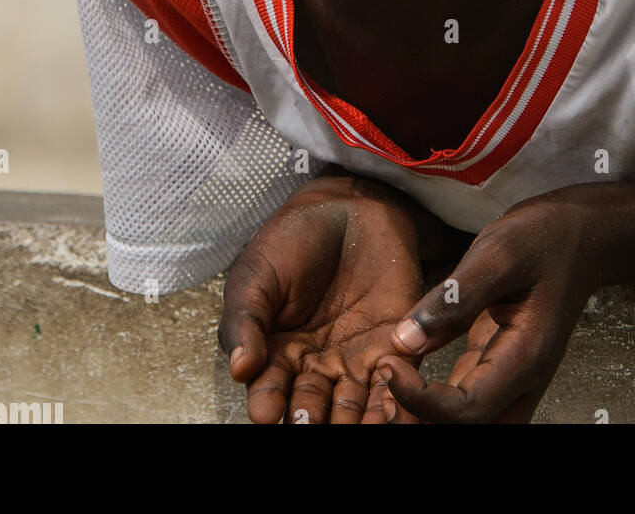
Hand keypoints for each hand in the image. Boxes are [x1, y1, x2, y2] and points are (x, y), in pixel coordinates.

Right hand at [219, 172, 428, 423]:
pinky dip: (393, 398)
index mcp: (278, 354)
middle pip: (312, 406)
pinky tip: (387, 407)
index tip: (265, 412)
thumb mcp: (257, 274)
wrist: (348, 205)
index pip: (269, 389)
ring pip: (353, 405)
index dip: (267, 401)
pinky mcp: (395, 345)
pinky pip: (394, 380)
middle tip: (309, 424)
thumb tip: (239, 369)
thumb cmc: (293, 240)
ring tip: (350, 428)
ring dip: (353, 421)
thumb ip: (245, 320)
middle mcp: (317, 366)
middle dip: (311, 420)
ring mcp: (356, 359)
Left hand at [374, 187, 612, 422]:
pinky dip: (435, 401)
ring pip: (470, 422)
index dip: (421, 401)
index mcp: (526, 356)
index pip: (468, 410)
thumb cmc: (544, 238)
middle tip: (384, 385)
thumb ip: (454, 299)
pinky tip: (405, 378)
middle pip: (471, 431)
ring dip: (428, 416)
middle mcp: (522, 378)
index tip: (389, 364)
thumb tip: (405, 340)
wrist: (581, 234)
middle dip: (422, 423)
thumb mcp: (497, 254)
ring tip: (389, 383)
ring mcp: (512, 376)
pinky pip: (467, 402)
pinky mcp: (499, 366)